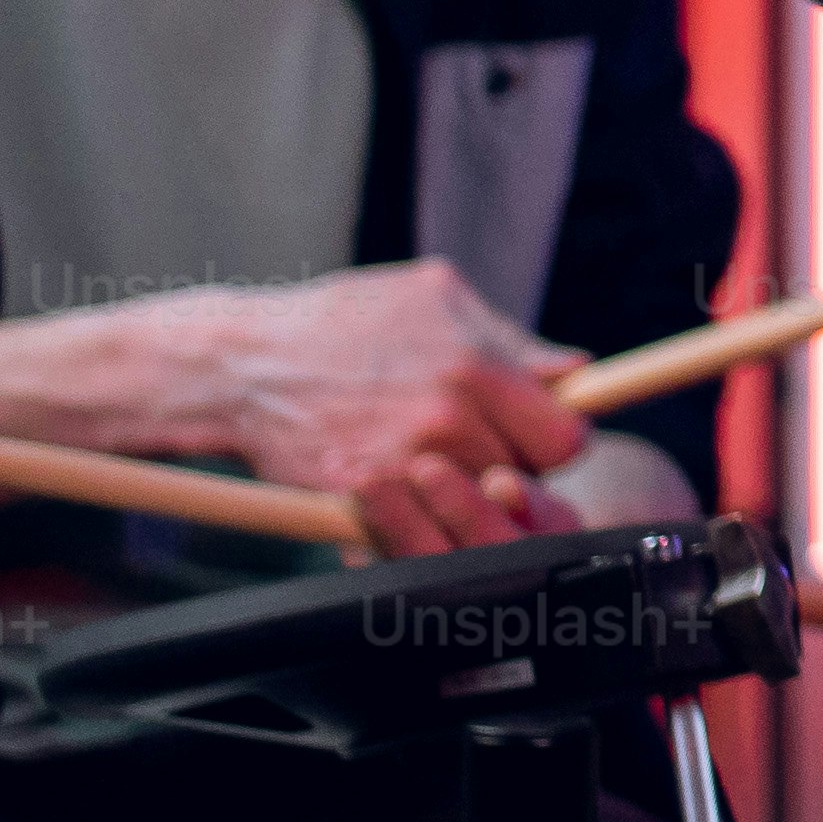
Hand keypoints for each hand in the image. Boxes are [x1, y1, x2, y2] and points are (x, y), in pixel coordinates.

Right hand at [188, 259, 588, 554]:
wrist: (247, 363)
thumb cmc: (345, 320)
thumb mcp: (435, 298)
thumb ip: (511, 340)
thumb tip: (575, 370)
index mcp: (475, 368)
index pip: (563, 439)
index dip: (556, 439)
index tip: (538, 433)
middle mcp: (445, 421)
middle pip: (523, 479)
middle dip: (510, 462)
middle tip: (477, 441)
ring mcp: (403, 465)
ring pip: (474, 503)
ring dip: (464, 488)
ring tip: (434, 456)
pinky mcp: (363, 496)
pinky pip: (421, 523)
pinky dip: (417, 510)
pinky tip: (399, 480)